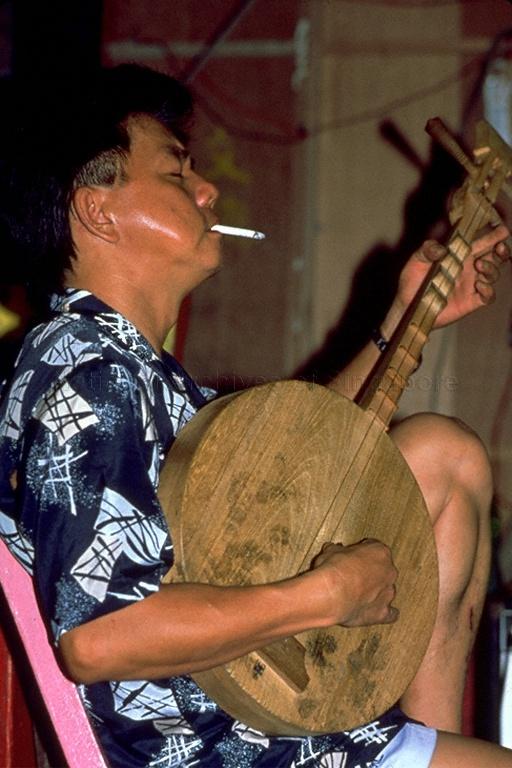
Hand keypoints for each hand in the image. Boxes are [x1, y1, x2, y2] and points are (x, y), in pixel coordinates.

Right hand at [311, 539, 398, 626]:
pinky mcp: (382, 612)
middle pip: (384, 570)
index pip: (375, 548)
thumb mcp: (331, 551)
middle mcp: (389, 572)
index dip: (362, 553)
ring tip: (358, 595)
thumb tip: (332, 550)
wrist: (331, 595)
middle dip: (371, 573)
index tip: (353, 556)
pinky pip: (390, 614)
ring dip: (376, 592)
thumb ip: (337, 550)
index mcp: (380, 552)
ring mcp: (387, 593)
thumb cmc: (333, 571)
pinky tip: (377, 612)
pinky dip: (384, 613)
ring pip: (387, 591)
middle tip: (354, 575)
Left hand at [394, 224, 509, 328]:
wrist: (408, 306)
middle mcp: (468, 269)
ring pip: (494, 274)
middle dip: (502, 250)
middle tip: (500, 247)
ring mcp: (471, 285)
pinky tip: (479, 285)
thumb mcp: (416, 261)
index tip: (503, 230)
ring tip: (479, 265)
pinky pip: (488, 296)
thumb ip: (427, 250)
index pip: (481, 243)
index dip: (494, 236)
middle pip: (494, 257)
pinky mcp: (470, 302)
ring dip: (492, 268)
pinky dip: (489, 290)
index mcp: (459, 256)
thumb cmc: (412, 281)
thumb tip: (441, 248)